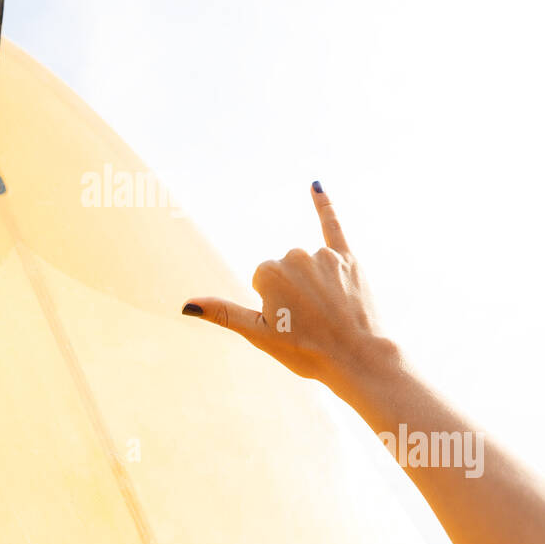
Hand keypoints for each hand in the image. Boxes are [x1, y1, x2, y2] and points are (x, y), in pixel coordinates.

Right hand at [182, 183, 393, 393]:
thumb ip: (223, 312)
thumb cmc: (306, 350)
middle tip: (311, 321)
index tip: (291, 323)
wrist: (358, 358)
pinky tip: (314, 185)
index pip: (262, 281)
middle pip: (284, 270)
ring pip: (306, 263)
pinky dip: (324, 205)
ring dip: (313, 284)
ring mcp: (324, 256)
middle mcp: (296, 256)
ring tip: (329, 313)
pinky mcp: (347, 258)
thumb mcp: (259, 335)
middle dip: (293, 293)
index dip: (274, 305)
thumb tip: (186, 305)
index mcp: (269, 272)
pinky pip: (333, 226)